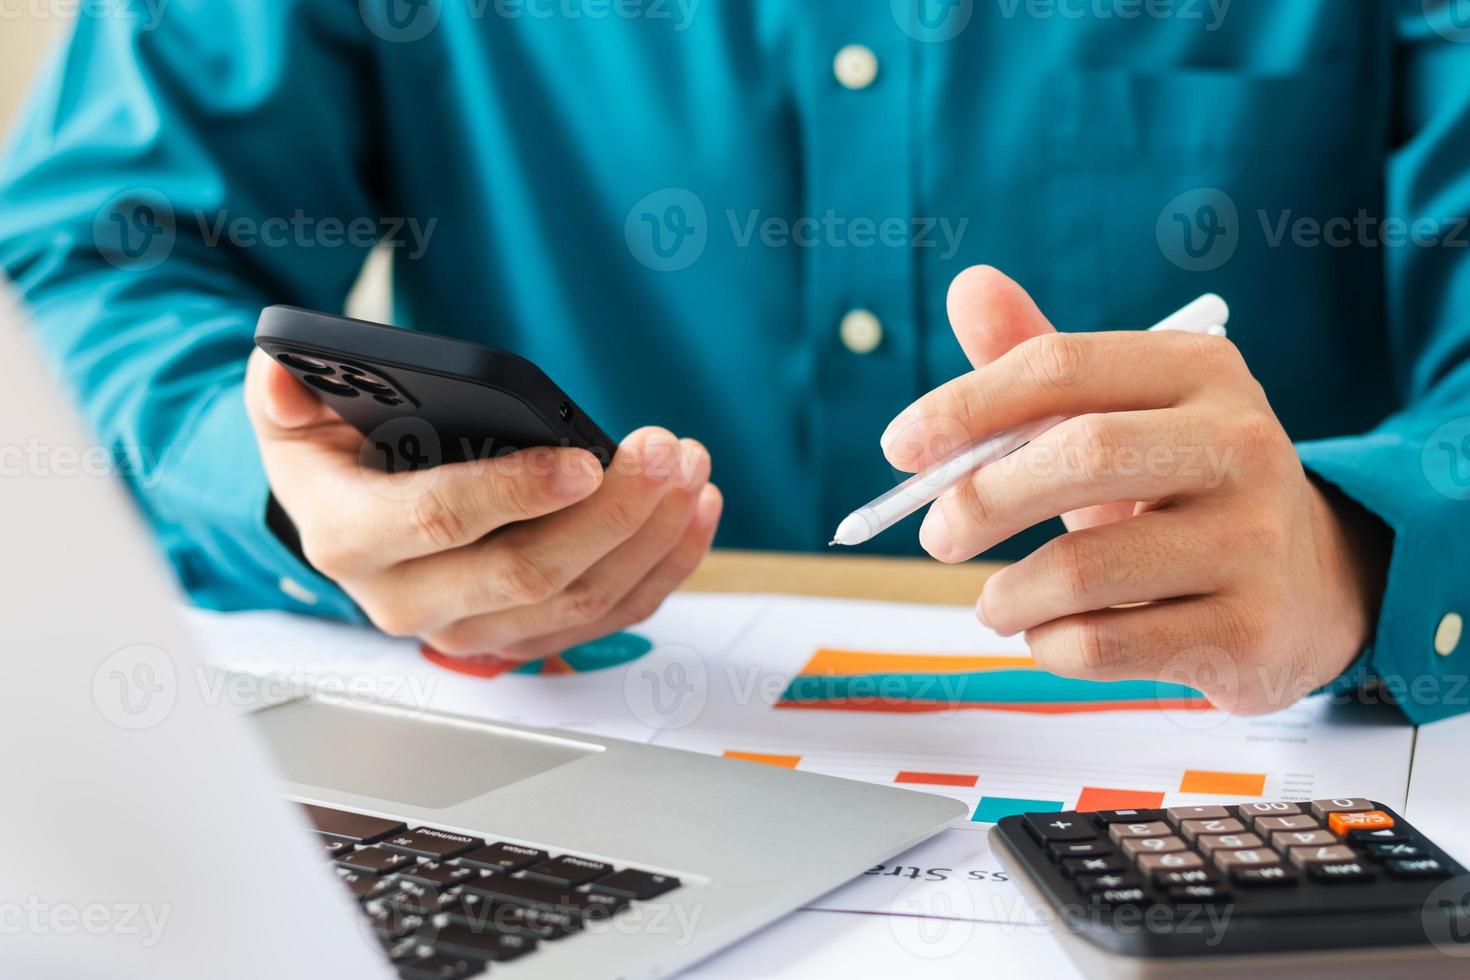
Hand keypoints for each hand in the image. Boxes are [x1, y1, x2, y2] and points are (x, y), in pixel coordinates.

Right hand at [244, 349, 722, 658]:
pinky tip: (694, 513)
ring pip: (578, 601)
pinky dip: (662, 568)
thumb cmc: (335, 457)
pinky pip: (606, 617)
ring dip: (650, 537)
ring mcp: (471, 631)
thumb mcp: (291, 414)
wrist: (348, 521)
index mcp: (352, 540)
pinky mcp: (523, 639)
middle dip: (613, 512)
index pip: (441, 524)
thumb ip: (286, 390)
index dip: (516, 492)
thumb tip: (284, 371)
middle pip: (529, 574)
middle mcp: (409, 603)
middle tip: (666, 451)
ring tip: (689, 469)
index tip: (584, 459)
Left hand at [882, 267, 1388, 712]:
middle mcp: (1242, 443)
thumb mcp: (1119, 419)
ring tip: (996, 604)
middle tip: (937, 536)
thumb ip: (1038, 364)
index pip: (1061, 366)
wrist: (1308, 587)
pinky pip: (1106, 643)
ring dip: (1008, 595)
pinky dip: (1050, 645)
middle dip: (980, 500)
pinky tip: (1052, 635)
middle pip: (1080, 453)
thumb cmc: (1179, 491)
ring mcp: (1255, 540)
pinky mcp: (1249, 631)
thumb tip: (968, 285)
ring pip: (1084, 568)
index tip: (899, 449)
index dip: (964, 405)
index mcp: (1201, 372)